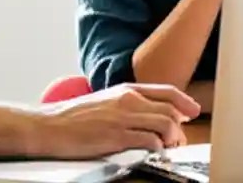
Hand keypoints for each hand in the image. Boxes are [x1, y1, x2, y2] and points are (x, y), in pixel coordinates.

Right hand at [38, 83, 200, 158]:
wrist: (49, 126)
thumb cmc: (74, 117)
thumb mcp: (105, 101)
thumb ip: (128, 104)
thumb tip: (150, 114)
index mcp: (126, 90)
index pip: (166, 92)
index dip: (184, 102)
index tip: (193, 111)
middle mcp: (128, 100)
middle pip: (170, 110)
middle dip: (180, 126)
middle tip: (179, 139)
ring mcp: (123, 118)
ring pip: (165, 125)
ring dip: (173, 138)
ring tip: (168, 148)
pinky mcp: (117, 136)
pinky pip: (149, 141)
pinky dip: (158, 149)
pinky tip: (154, 153)